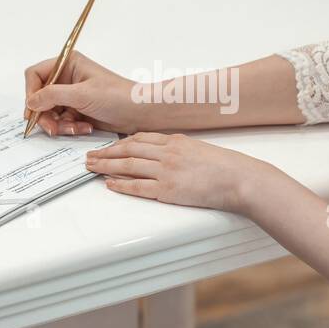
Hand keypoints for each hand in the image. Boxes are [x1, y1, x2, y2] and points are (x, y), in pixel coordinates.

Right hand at [23, 51, 138, 135]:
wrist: (140, 113)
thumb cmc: (117, 96)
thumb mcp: (82, 94)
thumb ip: (52, 95)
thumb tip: (31, 101)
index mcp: (67, 64)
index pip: (35, 74)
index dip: (31, 92)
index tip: (33, 110)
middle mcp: (67, 78)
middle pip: (39, 97)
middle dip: (45, 114)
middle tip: (52, 128)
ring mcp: (71, 95)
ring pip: (49, 112)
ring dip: (58, 124)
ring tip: (74, 128)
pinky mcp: (77, 111)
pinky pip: (61, 121)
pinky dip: (69, 128)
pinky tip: (84, 128)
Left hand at [85, 132, 273, 213]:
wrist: (238, 178)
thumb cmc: (225, 167)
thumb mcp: (199, 149)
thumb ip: (180, 150)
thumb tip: (167, 154)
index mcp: (175, 141)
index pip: (140, 138)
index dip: (120, 141)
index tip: (109, 145)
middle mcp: (167, 153)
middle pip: (128, 149)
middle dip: (106, 152)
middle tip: (90, 155)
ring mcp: (166, 171)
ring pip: (128, 165)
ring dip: (106, 166)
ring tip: (92, 167)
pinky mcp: (168, 189)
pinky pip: (138, 186)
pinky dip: (121, 184)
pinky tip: (109, 184)